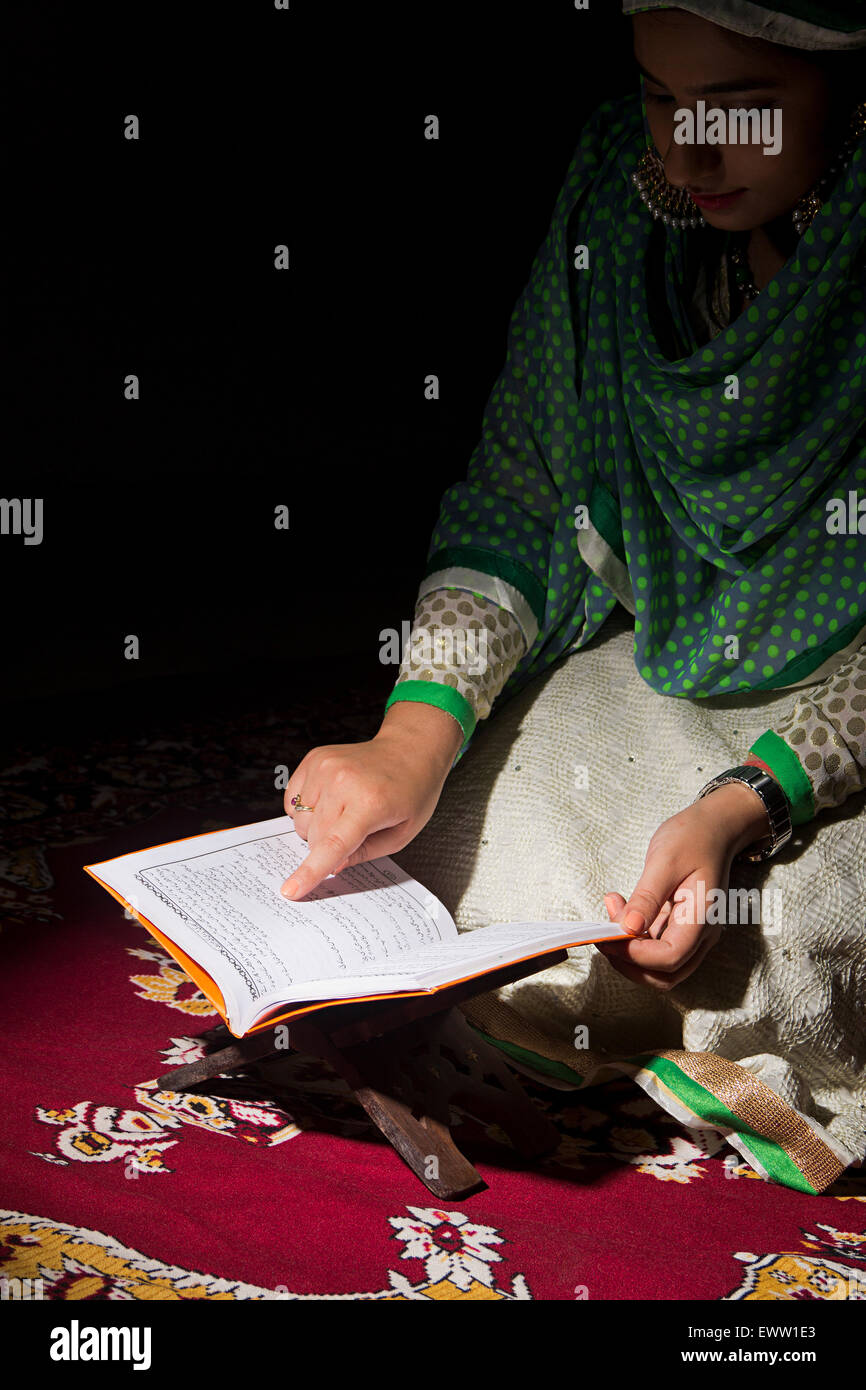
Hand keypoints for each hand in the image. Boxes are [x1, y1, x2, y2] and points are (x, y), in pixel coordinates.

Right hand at [280, 700, 463, 899]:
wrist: (410, 750)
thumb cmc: (411, 792)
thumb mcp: (400, 834)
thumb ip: (364, 854)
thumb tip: (332, 867)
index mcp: (370, 802)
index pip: (333, 844)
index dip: (310, 871)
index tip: (290, 891)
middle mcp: (343, 780)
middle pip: (314, 836)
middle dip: (327, 846)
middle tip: (355, 831)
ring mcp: (325, 766)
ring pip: (300, 821)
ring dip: (317, 827)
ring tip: (345, 811)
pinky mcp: (315, 759)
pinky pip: (293, 800)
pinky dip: (307, 809)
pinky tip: (331, 799)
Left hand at [595, 781, 770, 991]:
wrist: (716, 826)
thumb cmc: (694, 837)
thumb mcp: (664, 861)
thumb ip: (646, 897)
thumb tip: (627, 927)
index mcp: (701, 919)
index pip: (669, 958)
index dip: (635, 954)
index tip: (608, 935)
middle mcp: (701, 934)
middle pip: (665, 975)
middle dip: (629, 963)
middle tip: (603, 934)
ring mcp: (692, 933)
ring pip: (660, 967)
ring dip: (629, 954)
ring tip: (610, 918)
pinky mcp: (680, 926)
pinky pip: (656, 947)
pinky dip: (634, 940)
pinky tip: (620, 912)